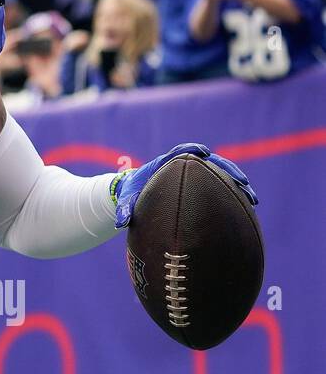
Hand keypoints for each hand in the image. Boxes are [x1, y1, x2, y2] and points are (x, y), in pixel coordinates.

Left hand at [112, 143, 256, 228]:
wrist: (136, 191)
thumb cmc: (132, 194)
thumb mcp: (127, 201)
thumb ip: (124, 210)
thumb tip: (120, 222)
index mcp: (166, 164)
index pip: (181, 153)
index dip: (192, 151)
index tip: (203, 153)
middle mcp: (183, 167)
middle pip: (209, 163)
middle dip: (226, 169)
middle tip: (241, 180)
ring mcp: (194, 174)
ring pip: (220, 175)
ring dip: (236, 183)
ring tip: (251, 196)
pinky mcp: (201, 183)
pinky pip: (220, 186)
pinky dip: (233, 193)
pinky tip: (248, 206)